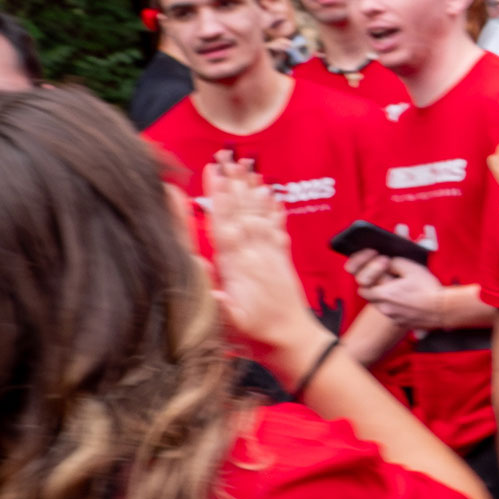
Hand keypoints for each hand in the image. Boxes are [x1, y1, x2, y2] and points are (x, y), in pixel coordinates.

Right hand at [203, 160, 322, 368]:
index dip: (218, 197)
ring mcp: (270, 256)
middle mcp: (256, 255)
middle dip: (233, 183)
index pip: (225, 224)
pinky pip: (277, 229)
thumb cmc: (256, 337)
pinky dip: (273, 210)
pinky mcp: (281, 261)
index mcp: (238, 267)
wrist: (293, 343)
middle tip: (227, 155)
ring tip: (246, 165)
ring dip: (251, 189)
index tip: (212, 172)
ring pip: (259, 215)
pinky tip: (271, 195)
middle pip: (242, 211)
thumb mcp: (229, 324)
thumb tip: (204, 275)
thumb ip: (218, 299)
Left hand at [353, 253, 453, 329]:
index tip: (380, 274)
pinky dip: (398, 308)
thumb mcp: (411, 268)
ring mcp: (393, 318)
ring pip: (382, 307)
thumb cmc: (427, 289)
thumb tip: (387, 264)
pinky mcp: (402, 324)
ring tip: (403, 292)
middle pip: (371, 298)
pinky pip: (394, 314)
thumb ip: (394, 263)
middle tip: (389, 282)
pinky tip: (411, 302)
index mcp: (384, 294)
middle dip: (377, 289)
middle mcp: (385, 308)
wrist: (443, 309)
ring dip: (388, 299)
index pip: (363, 288)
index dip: (370, 279)